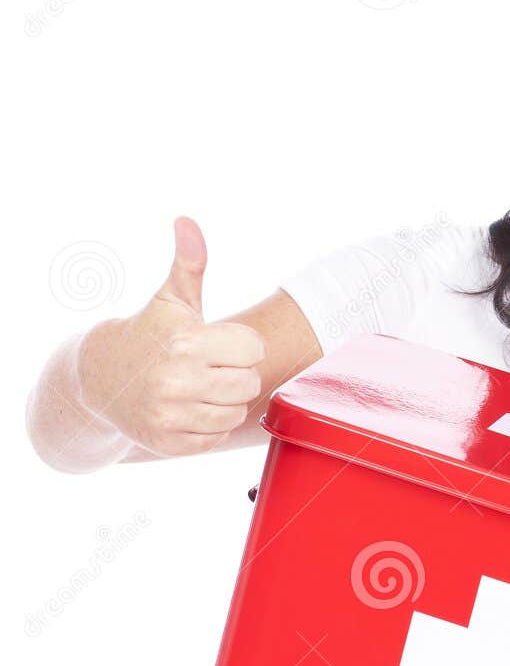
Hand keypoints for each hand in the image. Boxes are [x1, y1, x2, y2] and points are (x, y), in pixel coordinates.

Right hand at [79, 217, 266, 455]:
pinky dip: (208, 427)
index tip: (219, 343)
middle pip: (249, 384)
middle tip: (209, 367)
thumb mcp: (171, 298)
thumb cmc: (149, 333)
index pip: (254, 350)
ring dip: (224, 402)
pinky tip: (188, 409)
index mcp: (185, 341)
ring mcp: (170, 415)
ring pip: (235, 413)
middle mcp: (176, 380)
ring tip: (200, 388)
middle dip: (235, 374)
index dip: (241, 345)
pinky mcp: (167, 443)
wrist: (100, 377)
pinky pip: (216, 438)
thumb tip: (187, 221)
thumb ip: (190, 262)